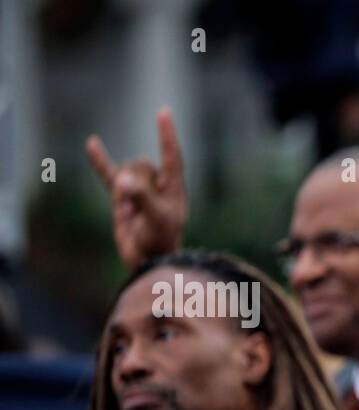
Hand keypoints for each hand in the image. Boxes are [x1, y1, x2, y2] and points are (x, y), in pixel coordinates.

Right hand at [86, 107, 186, 270]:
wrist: (147, 258)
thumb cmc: (161, 239)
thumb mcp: (157, 218)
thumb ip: (141, 196)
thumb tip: (121, 178)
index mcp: (174, 186)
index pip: (171, 155)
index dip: (167, 134)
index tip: (164, 112)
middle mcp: (157, 182)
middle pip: (141, 163)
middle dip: (137, 182)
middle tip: (143, 208)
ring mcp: (138, 186)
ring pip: (126, 170)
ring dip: (124, 189)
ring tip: (132, 212)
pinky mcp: (122, 194)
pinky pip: (108, 173)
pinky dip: (100, 160)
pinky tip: (92, 143)